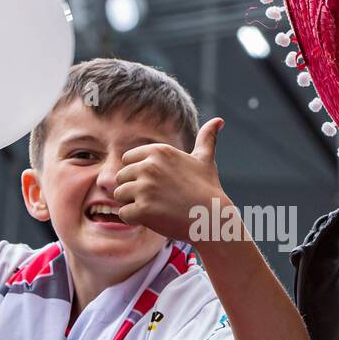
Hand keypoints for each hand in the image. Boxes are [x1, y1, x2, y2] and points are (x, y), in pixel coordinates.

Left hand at [114, 118, 229, 242]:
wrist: (212, 219)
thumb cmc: (208, 190)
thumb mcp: (205, 160)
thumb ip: (206, 138)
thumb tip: (219, 120)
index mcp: (159, 152)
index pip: (127, 159)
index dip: (138, 174)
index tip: (157, 183)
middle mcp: (150, 166)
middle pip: (121, 177)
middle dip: (134, 190)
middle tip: (158, 199)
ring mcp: (145, 188)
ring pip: (119, 195)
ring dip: (133, 204)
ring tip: (156, 208)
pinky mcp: (143, 209)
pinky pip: (124, 214)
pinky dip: (135, 219)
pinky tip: (154, 219)